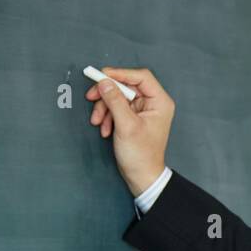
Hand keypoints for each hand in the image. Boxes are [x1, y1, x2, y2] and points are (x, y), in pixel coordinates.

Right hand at [85, 66, 173, 196]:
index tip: (102, 75)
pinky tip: (104, 129)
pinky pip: (117, 108)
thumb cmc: (141, 155)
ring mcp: (143, 110)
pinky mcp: (133, 117)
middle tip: (91, 96)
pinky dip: (107, 116)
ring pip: (118, 97)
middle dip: (107, 94)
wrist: (141, 176)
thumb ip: (115, 101)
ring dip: (104, 108)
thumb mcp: (126, 126)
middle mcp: (153, 103)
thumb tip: (104, 82)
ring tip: (98, 122)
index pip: (140, 77)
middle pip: (126, 86)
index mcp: (160, 102)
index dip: (120, 73)